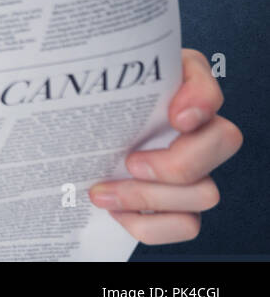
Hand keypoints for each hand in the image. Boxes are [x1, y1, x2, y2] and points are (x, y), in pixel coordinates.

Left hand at [89, 48, 242, 243]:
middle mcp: (196, 129)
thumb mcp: (93, 84)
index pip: (207, 84)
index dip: (202, 101)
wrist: (72, 146)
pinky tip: (116, 210)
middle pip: (225, 140)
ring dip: (148, 197)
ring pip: (206, 193)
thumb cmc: (88, 115)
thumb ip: (107, 72)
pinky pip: (186, 225)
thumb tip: (96, 77)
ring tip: (102, 192)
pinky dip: (148, 224)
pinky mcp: (180, 206)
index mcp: (175, 91)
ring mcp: (193, 171)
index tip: (177, 117)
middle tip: (129, 162)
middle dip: (177, 160)